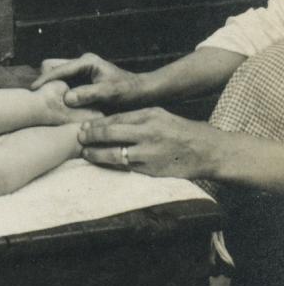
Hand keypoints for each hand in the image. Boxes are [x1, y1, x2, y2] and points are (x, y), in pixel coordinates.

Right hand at [31, 53, 143, 109]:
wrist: (143, 92)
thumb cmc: (128, 91)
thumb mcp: (109, 93)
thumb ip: (88, 94)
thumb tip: (66, 98)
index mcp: (86, 62)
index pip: (60, 69)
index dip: (46, 80)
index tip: (33, 90)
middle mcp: (83, 63)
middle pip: (55, 67)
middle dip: (46, 80)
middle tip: (37, 95)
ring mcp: (83, 70)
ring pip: (59, 74)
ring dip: (53, 86)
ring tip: (43, 99)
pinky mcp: (85, 79)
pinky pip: (66, 82)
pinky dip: (60, 90)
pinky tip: (57, 102)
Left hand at [78, 108, 219, 179]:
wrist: (206, 150)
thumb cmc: (179, 130)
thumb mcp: (158, 115)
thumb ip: (135, 118)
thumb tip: (108, 123)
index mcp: (148, 115)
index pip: (114, 118)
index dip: (95, 123)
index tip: (82, 125)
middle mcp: (147, 133)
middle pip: (109, 134)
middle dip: (90, 137)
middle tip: (78, 138)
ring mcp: (149, 153)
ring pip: (114, 155)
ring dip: (96, 155)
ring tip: (86, 154)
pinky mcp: (152, 171)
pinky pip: (127, 168)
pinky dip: (113, 166)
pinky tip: (104, 164)